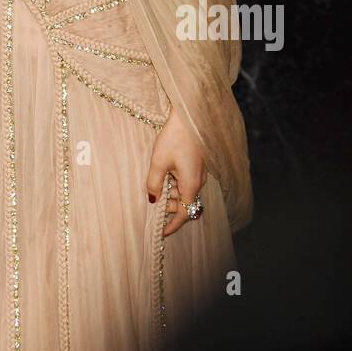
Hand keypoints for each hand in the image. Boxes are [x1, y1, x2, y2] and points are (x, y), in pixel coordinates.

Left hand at [147, 108, 206, 236]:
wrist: (189, 117)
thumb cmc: (175, 138)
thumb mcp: (158, 161)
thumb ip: (154, 183)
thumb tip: (152, 200)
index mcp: (191, 184)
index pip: (183, 214)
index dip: (172, 225)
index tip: (161, 233)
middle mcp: (198, 181)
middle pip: (184, 204)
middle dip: (169, 207)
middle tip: (152, 202)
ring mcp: (199, 173)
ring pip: (185, 192)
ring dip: (171, 194)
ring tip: (156, 185)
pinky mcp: (197, 165)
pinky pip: (186, 182)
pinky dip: (175, 184)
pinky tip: (163, 174)